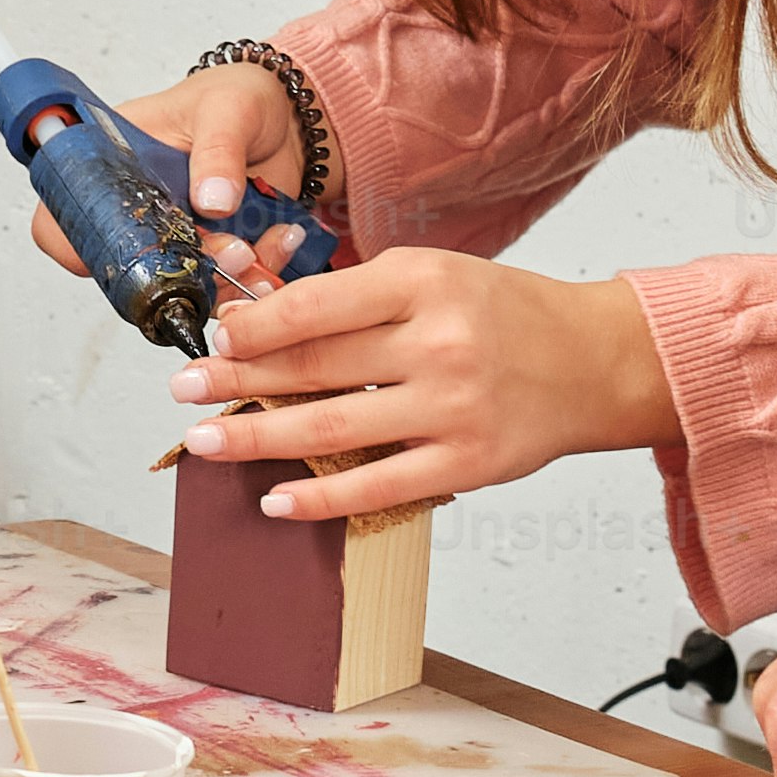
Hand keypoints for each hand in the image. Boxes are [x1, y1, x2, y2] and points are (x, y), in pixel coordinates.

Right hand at [35, 65, 315, 291]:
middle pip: (128, 266)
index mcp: (112, 164)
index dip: (76, 246)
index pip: (62, 217)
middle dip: (178, 273)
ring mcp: (175, 237)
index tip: (124, 253)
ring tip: (260, 249)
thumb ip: (218, 150)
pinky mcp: (214, 255)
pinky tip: (280, 241)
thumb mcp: (227, 109)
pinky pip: (226, 288)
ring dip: (223, 282)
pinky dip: (255, 278)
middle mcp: (137, 208)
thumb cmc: (241, 97)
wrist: (291, 118)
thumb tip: (212, 201)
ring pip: (180, 287)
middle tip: (229, 250)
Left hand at [179, 252, 670, 515]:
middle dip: (237, 381)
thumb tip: (260, 324)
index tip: (211, 337)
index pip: (317, 306)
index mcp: (423, 283)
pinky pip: (377, 487)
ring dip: (258, 440)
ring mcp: (453, 408)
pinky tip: (275, 500)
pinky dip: (320, 499)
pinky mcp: (467, 463)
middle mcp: (437, 344)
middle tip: (183, 389)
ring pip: (333, 430)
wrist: (593, 361)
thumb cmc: (501, 314)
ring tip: (204, 442)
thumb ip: (360, 298)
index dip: (253, 327)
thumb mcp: (434, 276)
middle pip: (315, 367)